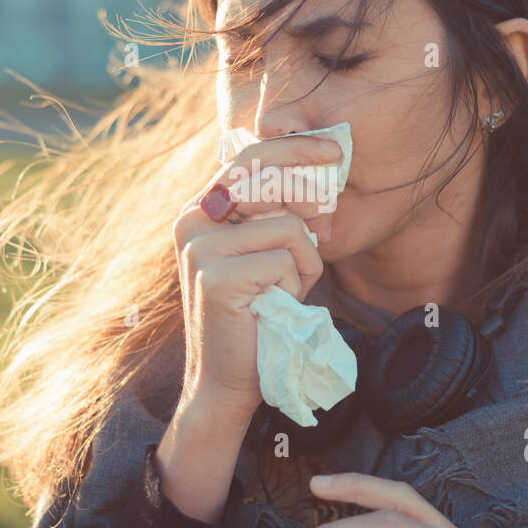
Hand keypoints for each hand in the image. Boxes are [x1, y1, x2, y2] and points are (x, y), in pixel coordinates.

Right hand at [171, 134, 342, 417]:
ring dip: (304, 263)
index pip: (248, 157)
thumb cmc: (256, 314)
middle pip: (268, 180)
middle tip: (325, 217)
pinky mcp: (217, 276)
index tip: (333, 149)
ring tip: (284, 291)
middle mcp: (193, 220)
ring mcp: (201, 248)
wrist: (225, 379)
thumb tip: (320, 182)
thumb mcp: (265, 254)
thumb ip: (278, 216)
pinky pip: (284, 262)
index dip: (293, 148)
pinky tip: (275, 306)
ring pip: (288, 228)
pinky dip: (295, 286)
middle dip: (308, 196)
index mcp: (201, 209)